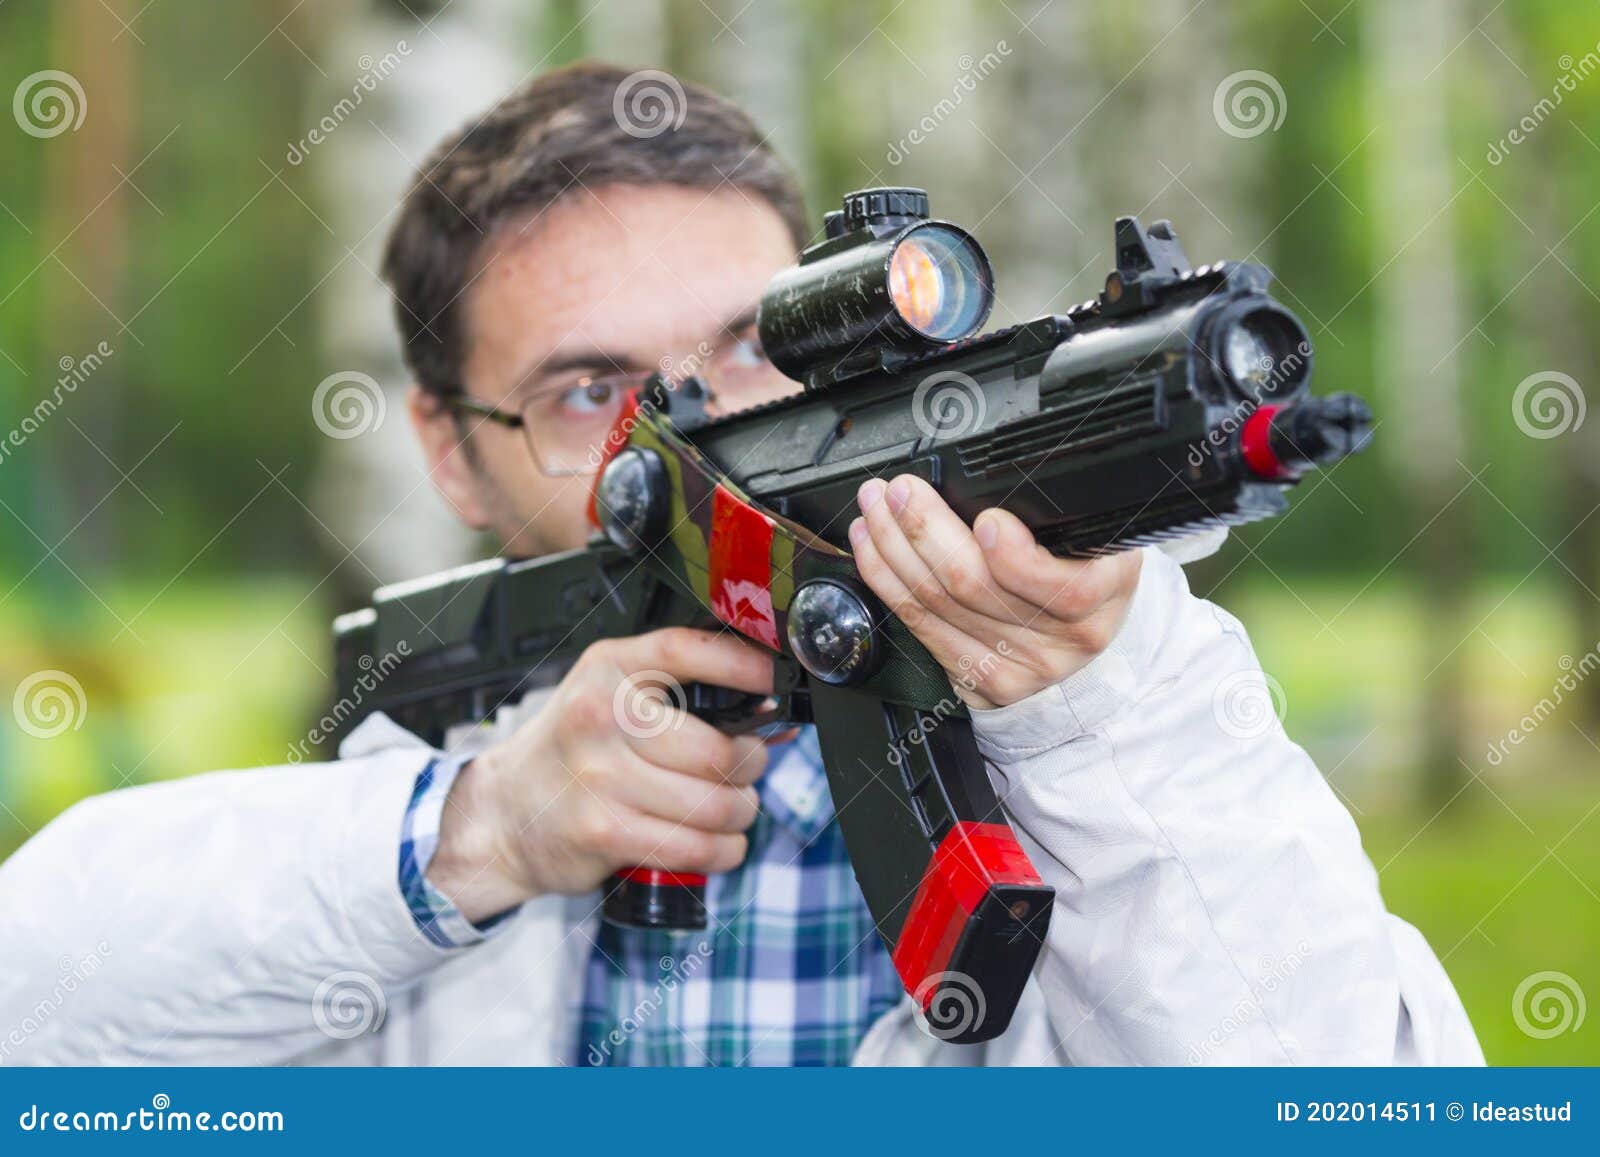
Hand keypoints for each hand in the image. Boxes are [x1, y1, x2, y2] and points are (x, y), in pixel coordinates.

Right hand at [427, 627, 772, 923]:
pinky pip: (696, 846)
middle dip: (751, 766)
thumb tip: (773, 716)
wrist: (503, 813)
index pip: (685, 650)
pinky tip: (716, 842)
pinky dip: (722, 850)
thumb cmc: (571, 753)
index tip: (776, 679)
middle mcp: (601, 716)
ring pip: (716, 802)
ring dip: (740, 814)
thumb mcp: (610, 698)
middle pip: (719, 747)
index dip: (743, 665)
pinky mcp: (604, 831)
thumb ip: (682, 696)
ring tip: (728, 809)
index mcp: (609, 670)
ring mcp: (601, 776)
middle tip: (744, 771)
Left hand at [849, 475, 1140, 709]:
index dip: (1015, 554)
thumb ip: (1056, 515)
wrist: (1087, 651)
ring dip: (893, 547)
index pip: (1065, 588)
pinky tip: (871, 547)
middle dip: (925, 529)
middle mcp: (1063, 638)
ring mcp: (1018, 667)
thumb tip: (988, 480)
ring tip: (875, 508)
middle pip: (975, 586)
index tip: (988, 518)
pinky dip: (886, 580)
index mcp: (1105, 594)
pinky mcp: (978, 680)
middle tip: (900, 490)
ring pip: (935, 603)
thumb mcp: (1099, 539)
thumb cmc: (1086, 576)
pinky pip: (918, 626)